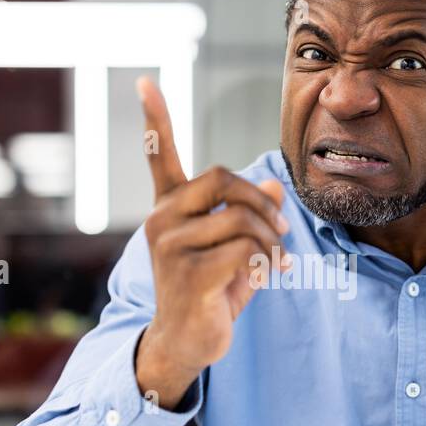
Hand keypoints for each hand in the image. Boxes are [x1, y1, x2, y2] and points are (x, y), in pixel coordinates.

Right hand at [134, 76, 289, 408]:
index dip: (156, 119)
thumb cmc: (210, 292)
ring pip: (241, 217)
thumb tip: (276, 186)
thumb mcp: (235, 249)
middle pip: (224, 179)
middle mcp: (162, 220)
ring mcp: (171, 246)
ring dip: (272, 241)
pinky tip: (264, 278)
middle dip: (262, 203)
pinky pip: (244, 249)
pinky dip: (267, 263)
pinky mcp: (188, 274)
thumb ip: (251, 216)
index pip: (160, 156)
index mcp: (169, 209)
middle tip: (280, 232)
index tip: (146, 81)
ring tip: (277, 262)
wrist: (187, 343)